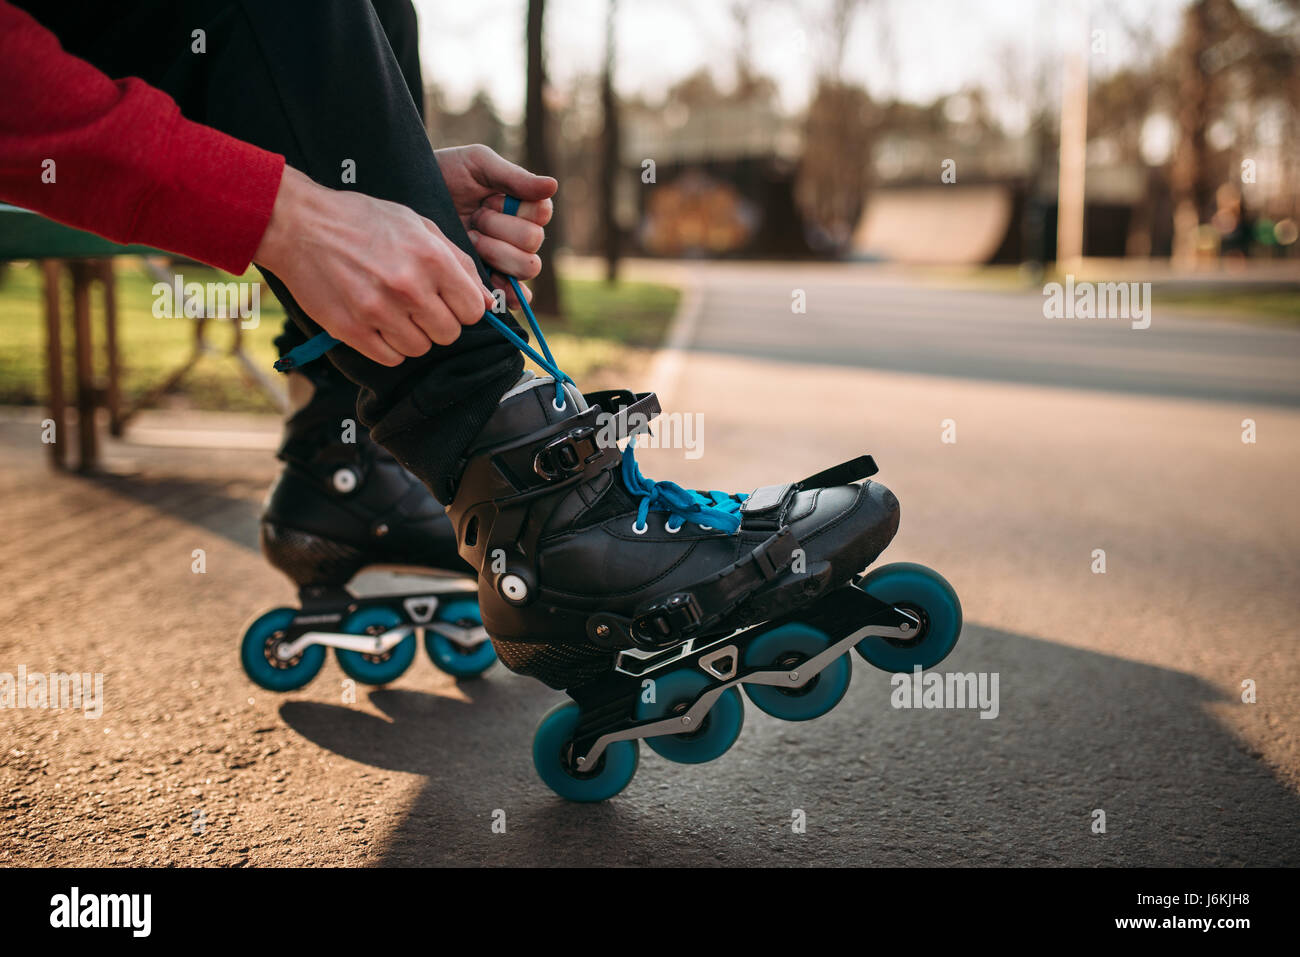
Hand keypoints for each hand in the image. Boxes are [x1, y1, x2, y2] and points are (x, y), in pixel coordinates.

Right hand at [253, 166, 493, 365]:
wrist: (300, 225)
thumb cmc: (362, 221)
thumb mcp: (418, 226)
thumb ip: (458, 262)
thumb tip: (488, 300)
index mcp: (431, 259)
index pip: (473, 310)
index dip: (464, 307)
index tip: (449, 300)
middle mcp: (409, 288)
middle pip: (449, 334)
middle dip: (439, 322)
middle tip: (418, 305)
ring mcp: (379, 312)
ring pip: (420, 349)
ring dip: (413, 335)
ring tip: (394, 311)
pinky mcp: (352, 330)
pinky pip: (390, 358)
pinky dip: (388, 346)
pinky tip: (377, 323)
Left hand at [435, 144, 556, 308]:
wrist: (413, 196)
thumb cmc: (447, 173)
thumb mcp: (479, 164)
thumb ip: (514, 177)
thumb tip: (553, 185)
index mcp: (524, 206)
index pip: (541, 214)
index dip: (515, 209)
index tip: (488, 199)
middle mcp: (522, 234)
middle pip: (533, 242)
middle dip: (499, 230)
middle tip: (475, 219)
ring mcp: (508, 258)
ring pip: (527, 267)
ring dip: (497, 253)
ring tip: (471, 239)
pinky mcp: (492, 279)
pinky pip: (517, 296)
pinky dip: (512, 297)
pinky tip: (497, 292)